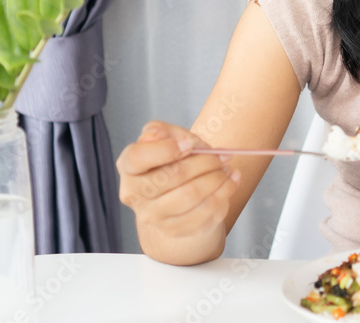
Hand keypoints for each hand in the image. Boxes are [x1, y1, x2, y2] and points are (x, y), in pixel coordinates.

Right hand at [116, 121, 240, 238]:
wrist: (181, 194)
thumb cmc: (174, 160)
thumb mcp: (168, 137)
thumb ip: (161, 131)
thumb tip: (154, 134)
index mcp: (128, 167)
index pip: (137, 158)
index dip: (165, 150)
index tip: (190, 144)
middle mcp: (134, 194)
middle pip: (171, 177)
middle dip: (204, 163)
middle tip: (222, 155)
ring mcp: (153, 216)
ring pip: (190, 196)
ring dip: (217, 178)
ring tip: (227, 167)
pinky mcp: (174, 229)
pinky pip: (204, 211)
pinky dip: (224, 193)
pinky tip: (231, 181)